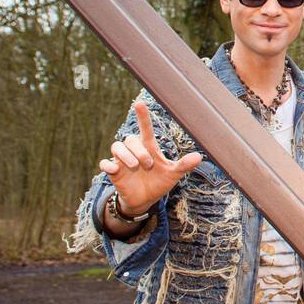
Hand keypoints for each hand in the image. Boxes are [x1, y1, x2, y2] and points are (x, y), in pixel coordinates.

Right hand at [98, 100, 201, 215]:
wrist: (145, 200)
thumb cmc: (159, 182)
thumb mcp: (173, 174)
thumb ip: (183, 165)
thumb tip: (199, 157)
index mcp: (149, 148)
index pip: (145, 129)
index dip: (143, 117)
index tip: (139, 104)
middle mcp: (134, 151)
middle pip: (130, 139)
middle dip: (139, 150)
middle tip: (148, 163)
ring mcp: (122, 161)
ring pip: (116, 146)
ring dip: (125, 155)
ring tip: (135, 166)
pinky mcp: (114, 172)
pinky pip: (104, 163)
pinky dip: (108, 165)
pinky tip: (115, 170)